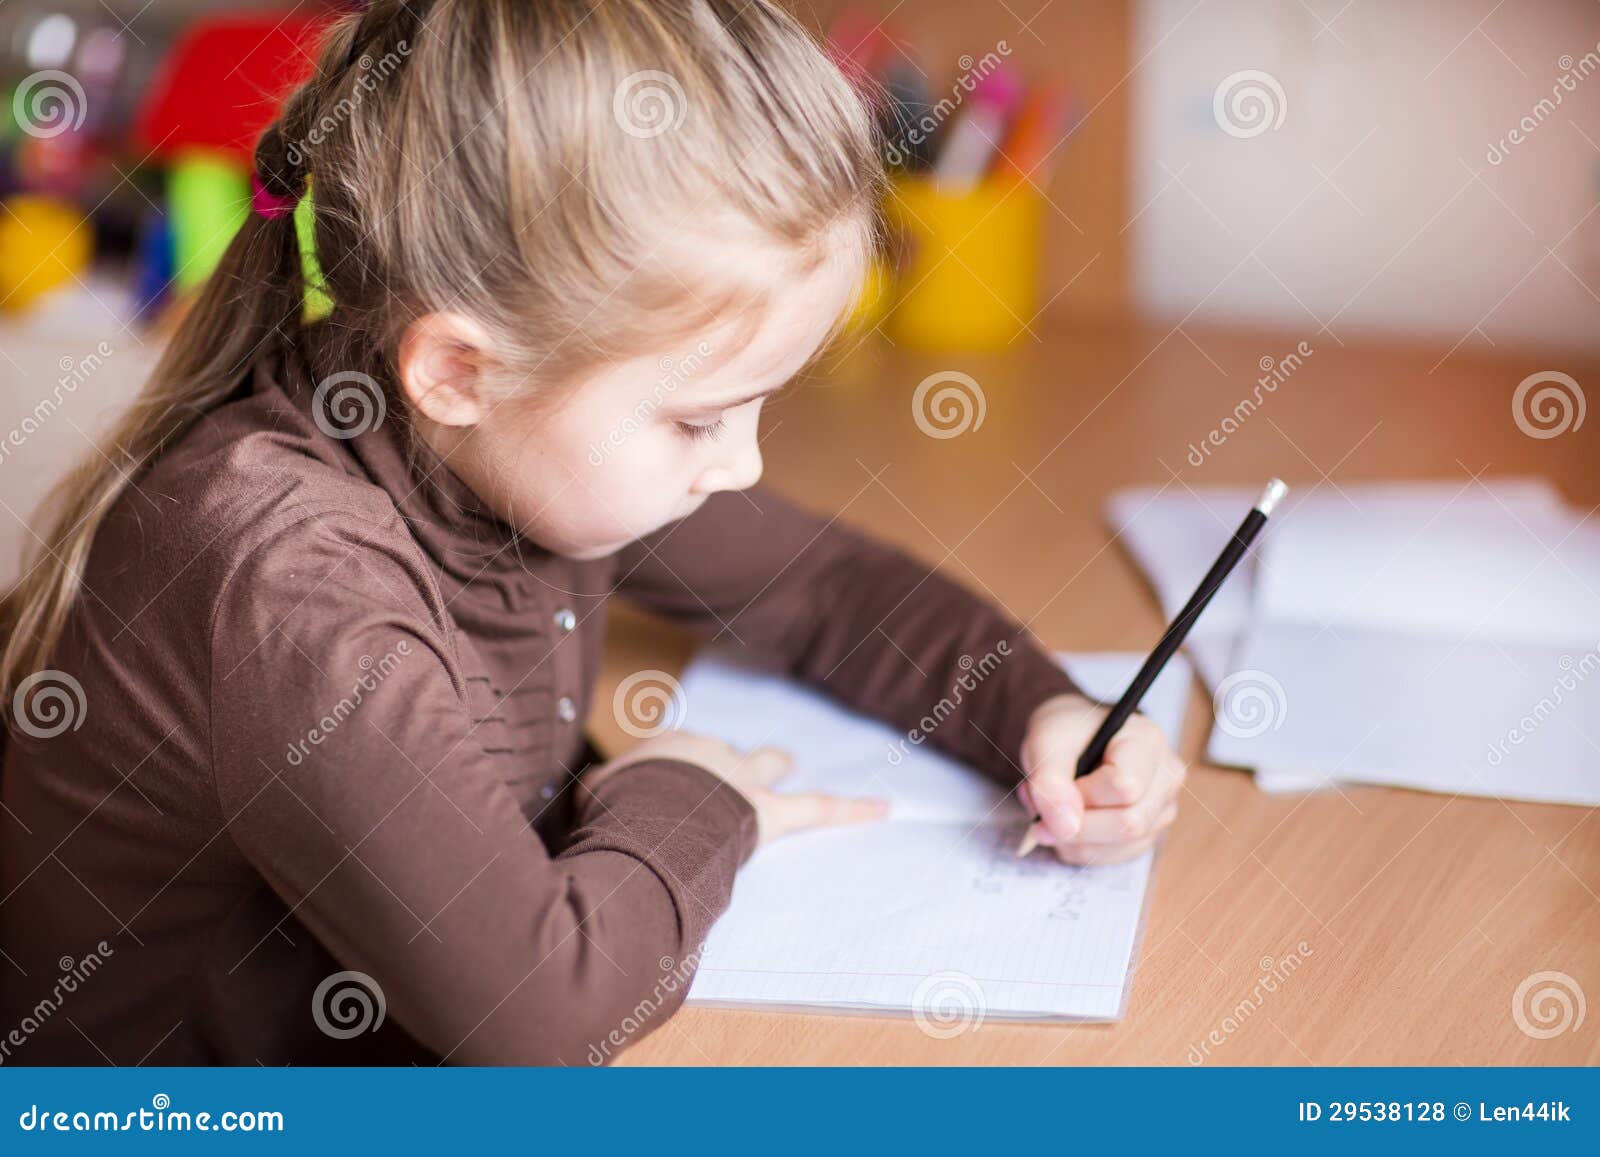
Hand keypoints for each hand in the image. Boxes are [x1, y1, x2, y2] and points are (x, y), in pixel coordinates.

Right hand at [580, 731, 887, 846]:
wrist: (651, 815)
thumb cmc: (618, 809)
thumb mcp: (592, 801)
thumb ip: (592, 800)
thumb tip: (578, 803)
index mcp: (667, 752)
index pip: (676, 755)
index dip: (674, 773)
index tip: (664, 783)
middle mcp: (709, 757)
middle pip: (726, 751)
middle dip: (733, 760)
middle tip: (738, 767)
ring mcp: (743, 782)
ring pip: (768, 765)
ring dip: (777, 768)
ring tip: (792, 768)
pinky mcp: (771, 813)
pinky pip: (819, 809)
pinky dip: (853, 808)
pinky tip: (885, 808)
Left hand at [1018, 694, 1185, 864]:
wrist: (1073, 740)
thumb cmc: (1065, 734)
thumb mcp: (1045, 742)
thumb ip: (1050, 781)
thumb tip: (1066, 828)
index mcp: (1147, 741)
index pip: (1125, 786)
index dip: (1083, 795)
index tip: (1057, 783)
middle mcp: (1166, 776)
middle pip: (1130, 823)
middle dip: (1077, 825)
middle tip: (1043, 807)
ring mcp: (1163, 808)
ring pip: (1123, 846)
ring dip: (1075, 840)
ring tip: (1053, 810)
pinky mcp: (1150, 833)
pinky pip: (1116, 857)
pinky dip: (1082, 848)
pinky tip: (1069, 824)